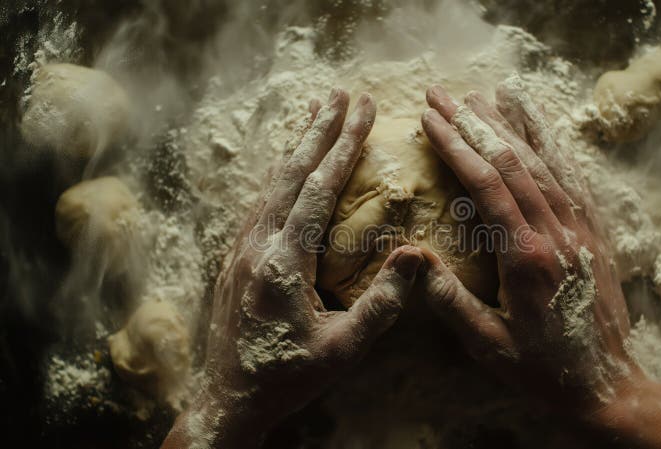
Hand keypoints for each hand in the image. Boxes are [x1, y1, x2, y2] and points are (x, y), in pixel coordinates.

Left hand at [162, 90, 422, 448]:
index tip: (361, 111)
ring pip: (270, 185)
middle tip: (339, 93)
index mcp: (283, 262)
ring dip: (296, 148)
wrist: (231, 399)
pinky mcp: (236, 259)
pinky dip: (281, 176)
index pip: (316, 189)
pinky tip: (290, 170)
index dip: (341, 146)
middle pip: (289, 173)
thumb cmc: (290, 377)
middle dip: (317, 130)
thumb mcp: (344, 349)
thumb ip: (381, 303)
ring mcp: (241, 250)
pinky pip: (261, 204)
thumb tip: (415, 257)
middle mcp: (256, 246)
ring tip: (316, 116)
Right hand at [419, 78, 660, 448]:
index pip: (486, 184)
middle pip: (513, 161)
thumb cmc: (542, 370)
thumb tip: (412, 257)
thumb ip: (450, 301)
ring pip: (545, 162)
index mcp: (526, 257)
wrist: (606, 385)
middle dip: (475, 122)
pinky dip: (554, 147)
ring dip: (513, 125)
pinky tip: (541, 126)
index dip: (456, 145)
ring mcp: (581, 229)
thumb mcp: (487, 345)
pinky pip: (574, 179)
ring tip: (488, 93)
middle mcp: (557, 232)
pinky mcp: (594, 233)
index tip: (430, 118)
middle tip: (445, 94)